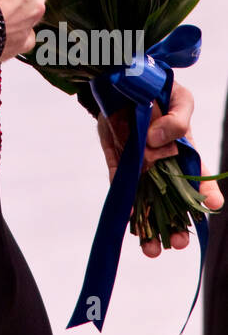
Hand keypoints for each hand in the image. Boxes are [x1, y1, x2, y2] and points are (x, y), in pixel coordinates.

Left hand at [96, 81, 223, 256]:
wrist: (122, 84)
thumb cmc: (159, 91)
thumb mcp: (177, 98)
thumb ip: (176, 120)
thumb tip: (158, 141)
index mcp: (187, 153)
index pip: (201, 180)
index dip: (208, 194)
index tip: (212, 205)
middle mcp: (167, 166)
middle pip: (176, 205)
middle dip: (178, 228)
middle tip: (177, 242)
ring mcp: (143, 168)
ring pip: (149, 206)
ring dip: (151, 230)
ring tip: (152, 250)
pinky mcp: (121, 165)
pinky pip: (123, 189)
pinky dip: (124, 207)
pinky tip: (127, 221)